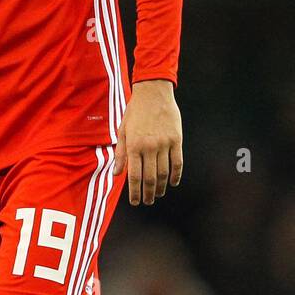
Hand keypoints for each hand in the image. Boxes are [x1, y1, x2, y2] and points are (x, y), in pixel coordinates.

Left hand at [113, 79, 182, 204]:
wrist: (153, 92)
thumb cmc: (135, 112)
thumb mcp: (123, 131)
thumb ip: (120, 153)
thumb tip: (117, 174)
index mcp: (133, 145)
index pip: (134, 176)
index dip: (135, 192)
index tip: (135, 202)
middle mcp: (149, 147)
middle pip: (150, 178)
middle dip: (148, 193)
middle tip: (147, 201)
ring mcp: (164, 143)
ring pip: (164, 172)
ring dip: (161, 187)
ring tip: (158, 194)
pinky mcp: (177, 139)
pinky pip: (177, 162)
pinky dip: (176, 175)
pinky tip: (172, 183)